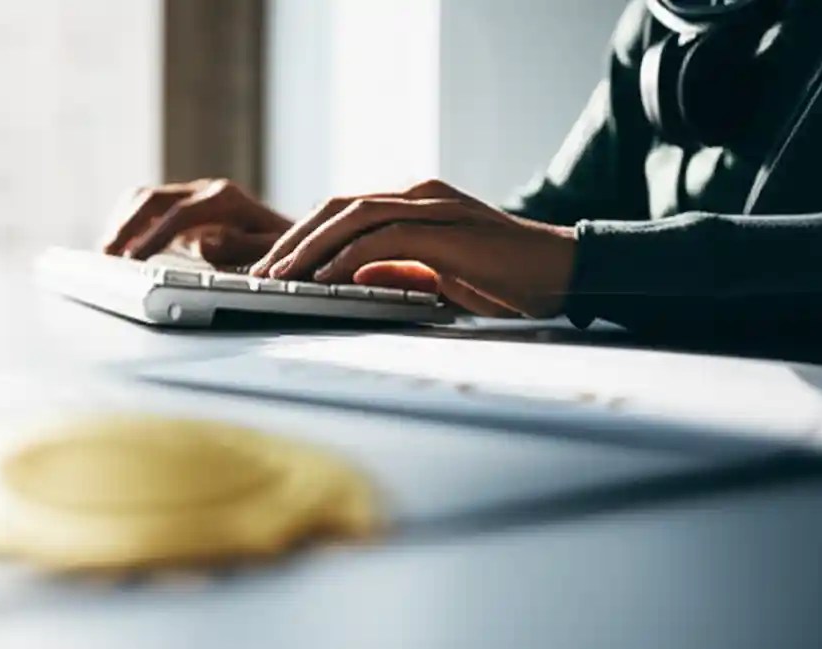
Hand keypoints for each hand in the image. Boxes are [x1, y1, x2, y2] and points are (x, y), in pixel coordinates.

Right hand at [100, 179, 292, 268]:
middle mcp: (205, 190)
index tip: (133, 260)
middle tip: (106, 256)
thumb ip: (239, 248)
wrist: (292, 235)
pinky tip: (119, 245)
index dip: (153, 237)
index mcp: (225, 200)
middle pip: (153, 199)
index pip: (179, 214)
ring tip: (106, 252)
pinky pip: (148, 207)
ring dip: (122, 222)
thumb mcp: (269, 251)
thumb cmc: (282, 249)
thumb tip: (203, 244)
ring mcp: (192, 195)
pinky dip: (129, 222)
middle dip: (126, 226)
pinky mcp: (183, 205)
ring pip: (145, 198)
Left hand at [250, 180, 576, 317]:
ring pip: (352, 216)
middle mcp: (416, 196)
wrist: (562, 275)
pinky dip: (348, 257)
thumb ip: (395, 270)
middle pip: (335, 208)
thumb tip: (349, 277)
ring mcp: (431, 207)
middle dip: (292, 240)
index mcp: (412, 204)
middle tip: (259, 272)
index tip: (271, 269)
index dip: (302, 238)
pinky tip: (324, 277)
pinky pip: (383, 239)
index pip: (341, 214)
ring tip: (279, 275)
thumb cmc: (504, 279)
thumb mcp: (435, 276)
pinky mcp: (444, 229)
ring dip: (309, 247)